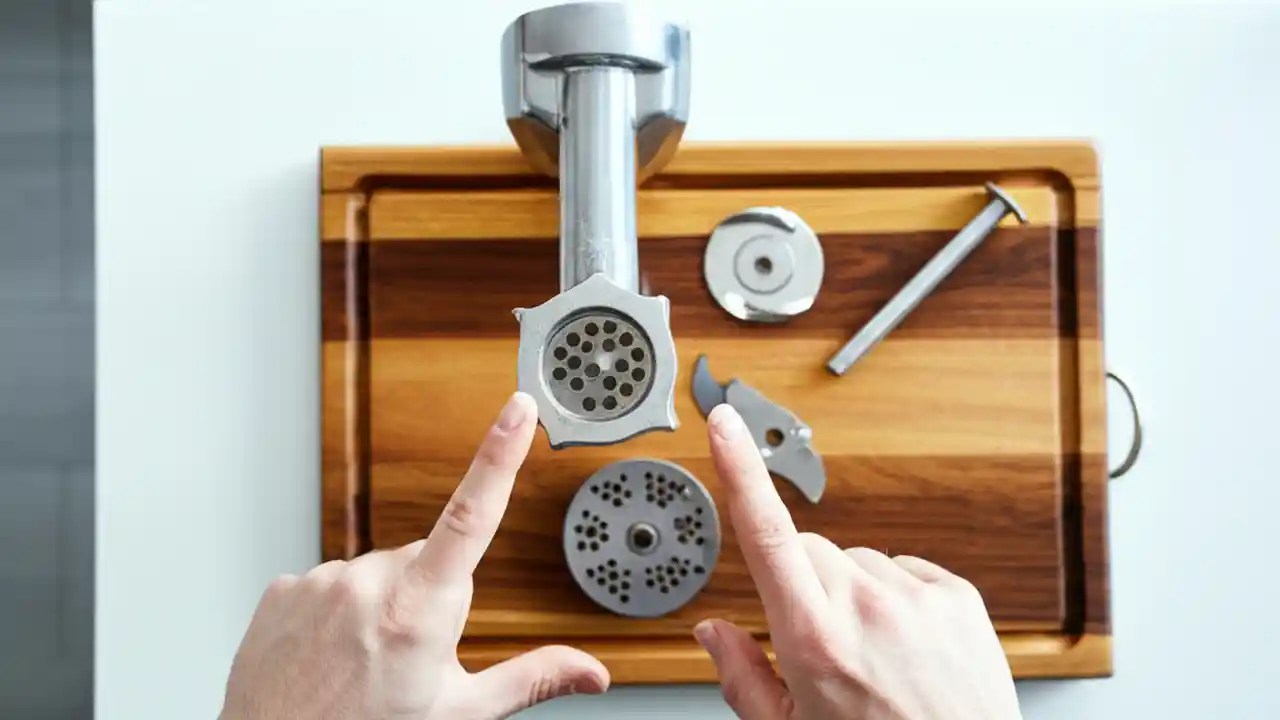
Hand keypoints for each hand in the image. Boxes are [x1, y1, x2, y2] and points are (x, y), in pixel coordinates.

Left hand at [220, 392, 608, 719]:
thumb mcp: (459, 713)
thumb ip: (531, 678)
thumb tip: (591, 672)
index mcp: (420, 610)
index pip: (472, 514)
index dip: (500, 455)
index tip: (517, 410)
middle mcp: (369, 583)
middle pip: (427, 563)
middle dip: (430, 598)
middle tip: (408, 657)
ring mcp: (322, 582)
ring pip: (377, 575)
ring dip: (380, 608)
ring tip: (362, 663)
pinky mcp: (286, 588)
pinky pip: (330, 585)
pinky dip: (336, 613)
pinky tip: (330, 654)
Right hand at [694, 405, 1021, 719]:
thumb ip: (741, 677)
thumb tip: (713, 633)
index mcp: (813, 637)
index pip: (765, 533)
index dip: (741, 471)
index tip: (726, 426)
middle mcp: (866, 607)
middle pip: (807, 549)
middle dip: (800, 581)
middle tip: (819, 641)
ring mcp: (917, 598)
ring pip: (857, 561)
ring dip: (852, 592)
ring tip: (872, 652)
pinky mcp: (958, 596)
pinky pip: (906, 570)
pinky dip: (897, 598)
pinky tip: (904, 643)